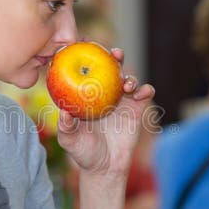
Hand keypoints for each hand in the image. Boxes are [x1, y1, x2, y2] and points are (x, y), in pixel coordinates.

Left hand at [56, 48, 155, 175]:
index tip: (83, 41)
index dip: (84, 53)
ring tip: (126, 84)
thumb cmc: (83, 152)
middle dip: (111, 55)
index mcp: (85, 94)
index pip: (84, 70)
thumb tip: (63, 113)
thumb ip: (66, 127)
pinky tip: (141, 93)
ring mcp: (121, 99)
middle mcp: (103, 92)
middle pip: (108, 67)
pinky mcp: (136, 108)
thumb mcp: (70, 140)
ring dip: (128, 75)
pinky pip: (144, 93)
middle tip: (113, 53)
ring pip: (127, 77)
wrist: (105, 167)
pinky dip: (145, 89)